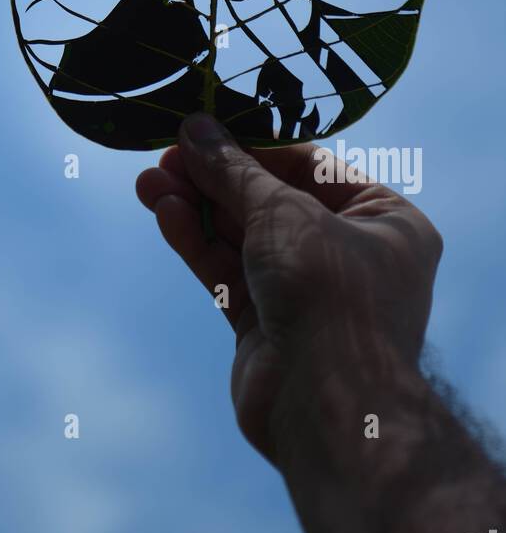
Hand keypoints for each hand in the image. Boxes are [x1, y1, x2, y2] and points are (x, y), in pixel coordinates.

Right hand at [136, 115, 441, 465]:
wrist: (326, 406)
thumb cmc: (329, 293)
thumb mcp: (282, 211)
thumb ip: (233, 169)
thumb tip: (196, 127)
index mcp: (385, 221)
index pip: (312, 166)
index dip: (254, 146)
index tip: (204, 128)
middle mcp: (352, 255)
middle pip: (270, 201)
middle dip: (214, 178)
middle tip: (166, 153)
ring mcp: (309, 294)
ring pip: (243, 237)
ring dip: (197, 207)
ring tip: (149, 181)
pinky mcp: (269, 326)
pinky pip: (229, 272)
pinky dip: (198, 242)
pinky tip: (166, 212)